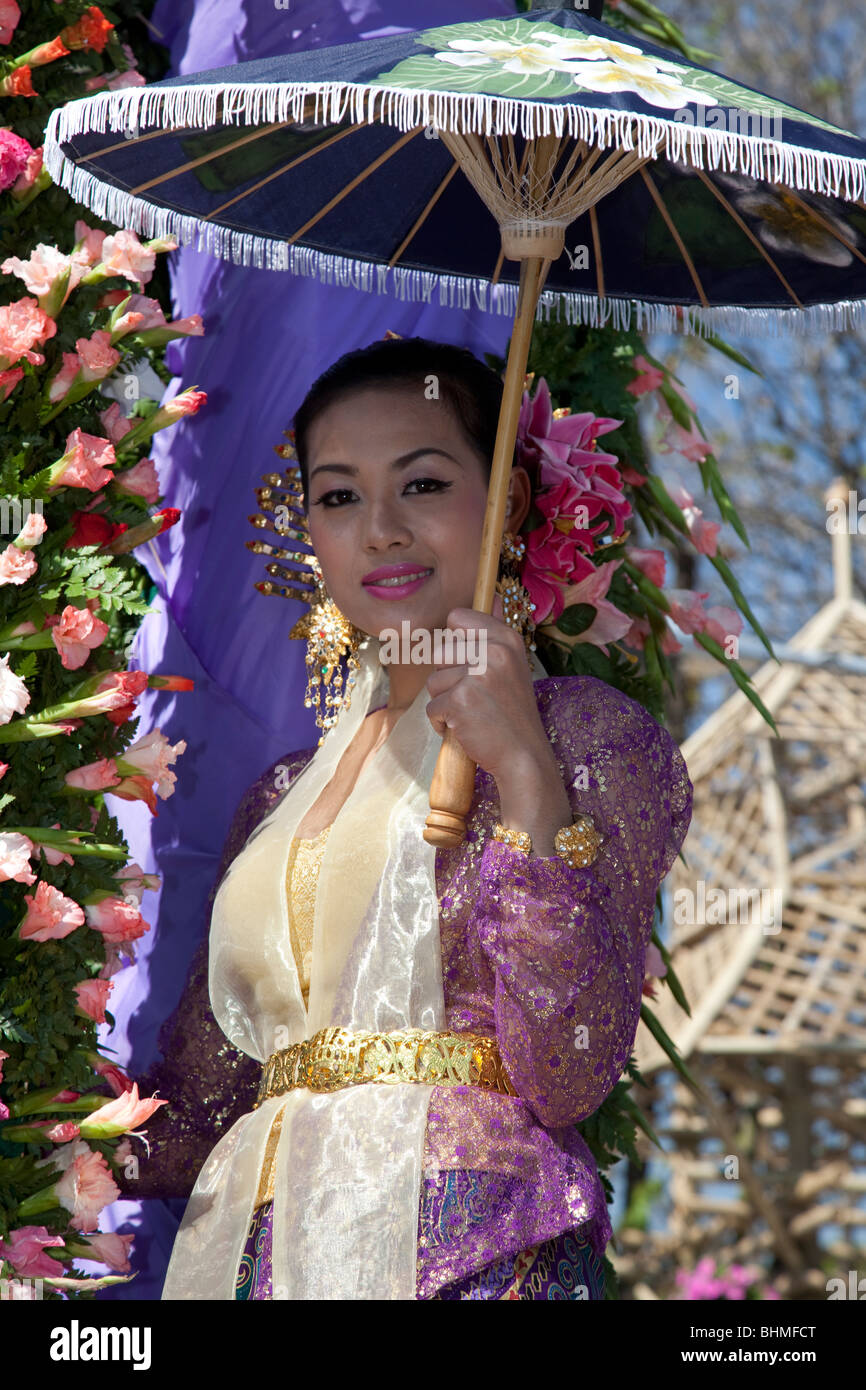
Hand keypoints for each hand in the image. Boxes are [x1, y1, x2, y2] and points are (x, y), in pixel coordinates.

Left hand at [424, 594, 549, 781]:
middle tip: (473, 696)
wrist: (524, 756)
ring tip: (472, 713)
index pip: (457, 618)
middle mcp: (495, 651)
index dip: (455, 643)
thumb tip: (488, 599)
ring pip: (433, 681)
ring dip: (444, 702)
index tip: (470, 664)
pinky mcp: (460, 701)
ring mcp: (477, 675)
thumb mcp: (513, 666)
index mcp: (507, 638)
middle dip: (447, 677)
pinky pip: (432, 707)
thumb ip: (493, 635)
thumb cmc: (512, 714)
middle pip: (438, 650)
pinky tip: (465, 728)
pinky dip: (442, 723)